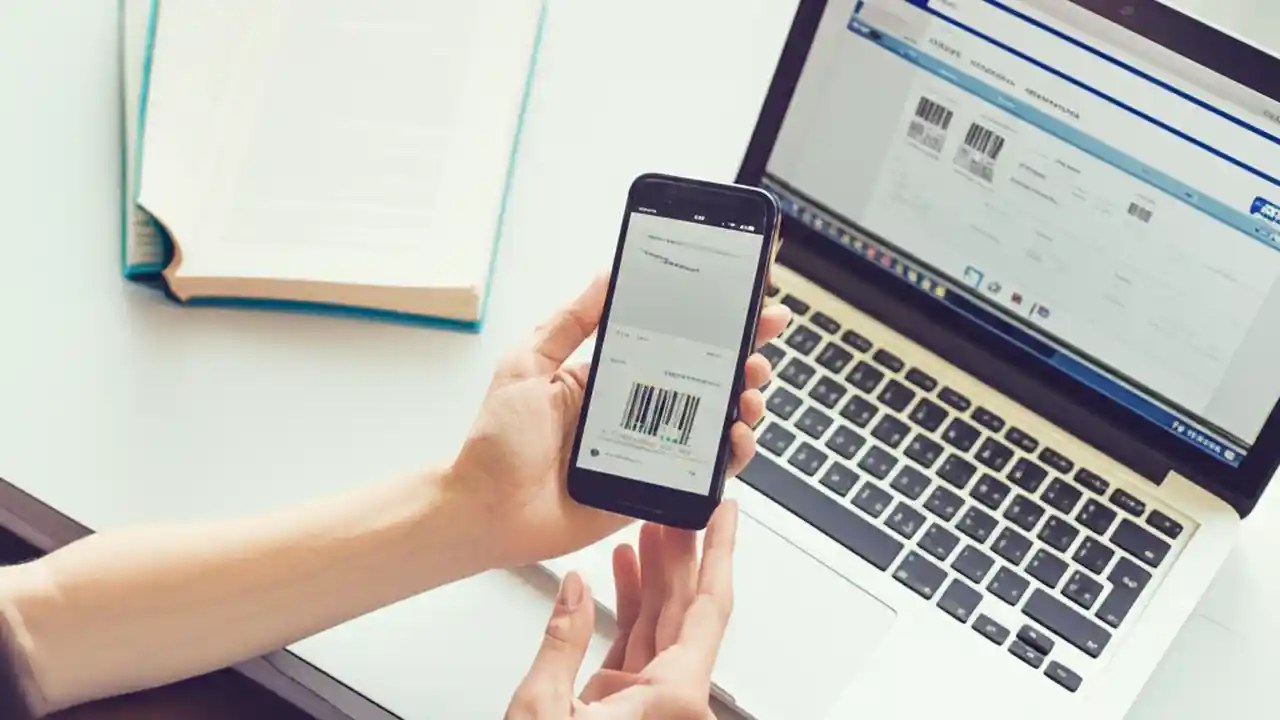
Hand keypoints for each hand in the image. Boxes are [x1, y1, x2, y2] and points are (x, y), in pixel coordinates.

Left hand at [452, 276, 787, 566]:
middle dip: (742, 360)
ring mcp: (646, 450)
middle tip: (761, 346)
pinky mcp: (651, 489)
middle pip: (704, 380)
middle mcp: (633, 411)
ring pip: (712, 424)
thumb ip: (570, 322)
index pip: (670, 343)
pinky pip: (700, 472)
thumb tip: (606, 275)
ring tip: (750, 393)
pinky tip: (737, 439)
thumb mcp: (528, 364)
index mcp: (608, 377)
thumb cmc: (497, 442)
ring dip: (743, 405)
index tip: (744, 304)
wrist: (484, 510)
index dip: (711, 325)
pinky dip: (729, 457)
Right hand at [506, 501, 738, 719]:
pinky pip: (638, 641)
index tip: (724, 514)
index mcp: (674, 698)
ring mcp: (651, 702)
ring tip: (648, 527)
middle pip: (687, 609)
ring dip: (655, 574)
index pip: (710, 609)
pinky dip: (632, 604)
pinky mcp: (627, 703)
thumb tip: (574, 588)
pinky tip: (624, 567)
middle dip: (681, 553)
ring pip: (663, 623)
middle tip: (678, 507)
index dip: (720, 553)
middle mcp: (672, 699)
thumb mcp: (543, 708)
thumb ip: (561, 642)